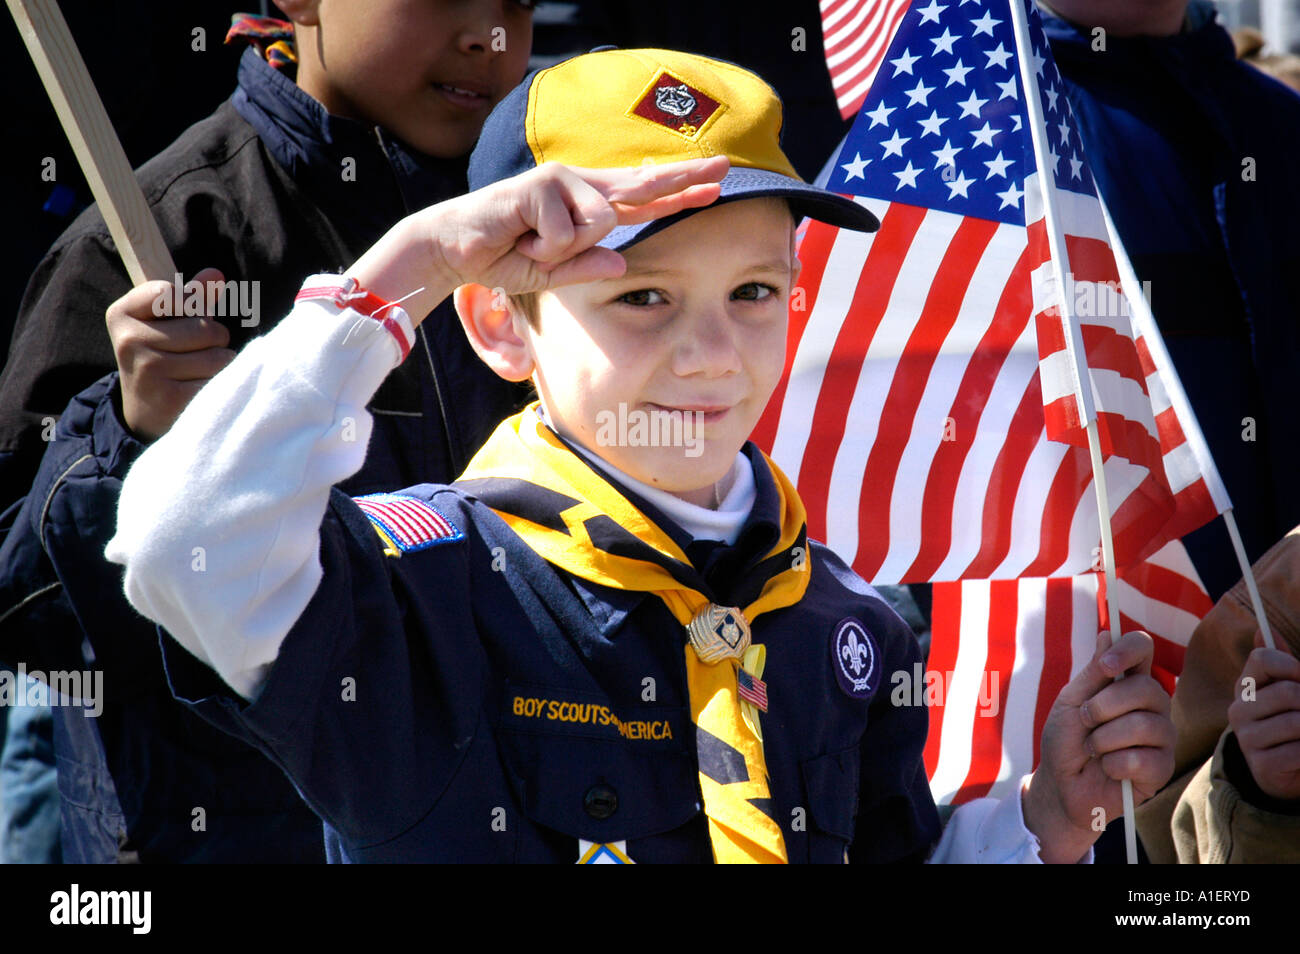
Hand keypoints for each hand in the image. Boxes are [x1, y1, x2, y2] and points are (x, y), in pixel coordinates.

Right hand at [106, 267, 235, 440]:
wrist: (145, 410)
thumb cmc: (162, 353)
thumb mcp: (167, 320)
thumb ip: (192, 296)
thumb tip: (216, 275)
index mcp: (121, 314)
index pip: (171, 291)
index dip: (192, 304)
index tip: (183, 315)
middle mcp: (129, 342)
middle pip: (205, 327)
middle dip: (214, 337)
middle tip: (197, 350)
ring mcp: (148, 371)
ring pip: (218, 356)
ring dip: (221, 363)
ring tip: (199, 370)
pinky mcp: (171, 399)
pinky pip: (219, 381)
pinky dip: (221, 384)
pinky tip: (202, 388)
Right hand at [347, 156, 728, 323]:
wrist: (455, 248)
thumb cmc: (504, 257)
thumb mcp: (554, 271)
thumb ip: (588, 267)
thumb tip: (624, 260)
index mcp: (588, 206)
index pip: (644, 197)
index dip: (681, 190)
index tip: (717, 183)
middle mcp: (580, 187)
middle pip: (644, 181)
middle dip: (686, 179)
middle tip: (728, 169)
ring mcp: (562, 182)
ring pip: (604, 219)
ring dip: (568, 249)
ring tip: (535, 247)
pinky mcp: (542, 185)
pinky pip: (570, 231)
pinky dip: (545, 248)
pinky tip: (521, 239)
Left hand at [1024, 629, 1174, 862]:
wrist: (1061, 786)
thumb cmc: (1066, 740)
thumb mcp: (1071, 702)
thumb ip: (1092, 672)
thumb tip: (1108, 634)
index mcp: (1127, 682)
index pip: (1143, 649)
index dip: (1129, 650)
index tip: (1106, 666)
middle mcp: (1151, 705)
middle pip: (1145, 688)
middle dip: (1103, 706)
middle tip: (1085, 720)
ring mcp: (1161, 736)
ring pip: (1144, 725)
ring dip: (1103, 739)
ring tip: (1093, 749)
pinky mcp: (1162, 767)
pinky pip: (1143, 758)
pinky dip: (1113, 764)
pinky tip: (1107, 768)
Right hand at [1227, 634, 1299, 800]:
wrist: (1286, 773)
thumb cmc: (1290, 724)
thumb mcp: (1286, 692)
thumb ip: (1281, 663)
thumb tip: (1263, 629)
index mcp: (1246, 686)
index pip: (1264, 659)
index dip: (1292, 665)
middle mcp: (1239, 709)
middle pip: (1288, 692)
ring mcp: (1247, 738)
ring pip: (1296, 722)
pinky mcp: (1262, 765)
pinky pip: (1299, 751)